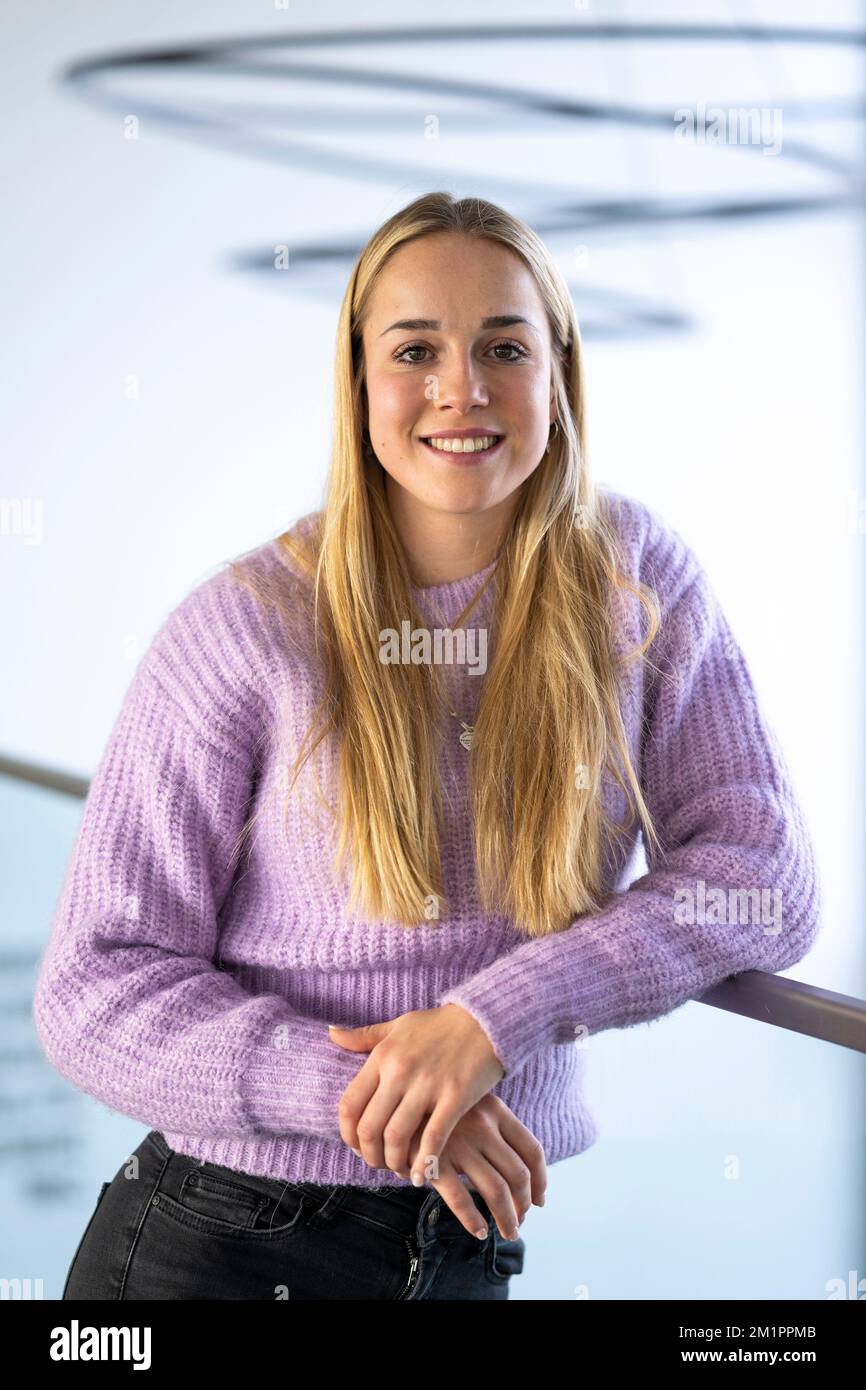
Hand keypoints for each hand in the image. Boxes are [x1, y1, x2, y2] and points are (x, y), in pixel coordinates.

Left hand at [328, 1004, 504, 1183]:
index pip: (349, 1104)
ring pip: (397, 1137)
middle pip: (369, 1128)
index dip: (348, 1134)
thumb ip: (364, 1036)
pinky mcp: (456, 1096)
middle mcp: (400, 1071)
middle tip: (378, 1164)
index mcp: (383, 1056)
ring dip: (394, 1162)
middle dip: (369, 1155)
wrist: (486, 1018)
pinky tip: (421, 1175)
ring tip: (399, 1168)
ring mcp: (428, 1084)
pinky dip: (424, 1163)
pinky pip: (434, 1138)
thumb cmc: (440, 1024)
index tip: (357, 1146)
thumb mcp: (398, 1025)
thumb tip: (332, 1034)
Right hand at [357, 1094, 546, 1240]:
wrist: (391, 1088)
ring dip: (507, 1218)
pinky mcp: (434, 1160)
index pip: (532, 1149)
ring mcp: (460, 1144)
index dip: (541, 1179)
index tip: (541, 1198)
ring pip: (496, 1191)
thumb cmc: (432, 1096)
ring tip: (508, 1232)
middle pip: (518, 1175)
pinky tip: (478, 1231)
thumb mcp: (466, 1098)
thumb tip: (511, 1163)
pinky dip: (472, 1220)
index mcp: (495, 1110)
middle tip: (521, 1220)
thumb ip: (489, 1124)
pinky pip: (460, 1199)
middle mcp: (483, 1127)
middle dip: (524, 1204)